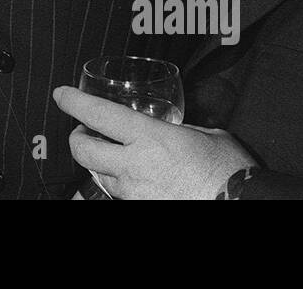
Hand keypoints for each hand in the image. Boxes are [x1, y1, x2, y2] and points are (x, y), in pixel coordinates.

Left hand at [53, 86, 255, 198]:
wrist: (240, 204)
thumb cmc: (229, 171)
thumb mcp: (205, 134)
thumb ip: (179, 129)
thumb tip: (171, 128)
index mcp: (149, 138)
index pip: (98, 114)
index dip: (74, 101)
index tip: (62, 94)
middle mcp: (134, 166)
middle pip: (82, 151)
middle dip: (76, 137)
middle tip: (83, 130)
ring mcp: (134, 193)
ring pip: (97, 176)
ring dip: (97, 163)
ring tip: (110, 154)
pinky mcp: (140, 208)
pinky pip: (118, 194)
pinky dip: (118, 182)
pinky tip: (133, 177)